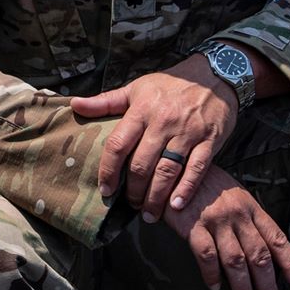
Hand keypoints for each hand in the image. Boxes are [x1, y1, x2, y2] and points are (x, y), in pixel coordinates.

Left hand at [70, 57, 238, 221]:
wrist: (214, 75)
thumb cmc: (170, 85)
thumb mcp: (136, 88)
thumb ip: (105, 102)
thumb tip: (75, 104)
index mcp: (141, 110)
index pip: (118, 145)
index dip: (108, 170)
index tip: (105, 189)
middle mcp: (163, 122)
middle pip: (142, 164)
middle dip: (133, 190)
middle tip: (130, 204)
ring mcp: (187, 132)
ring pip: (167, 171)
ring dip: (156, 197)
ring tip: (149, 213)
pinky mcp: (209, 140)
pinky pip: (196, 169)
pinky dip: (186, 190)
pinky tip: (176, 206)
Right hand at [162, 168, 289, 289]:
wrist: (175, 169)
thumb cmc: (207, 186)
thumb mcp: (235, 195)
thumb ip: (249, 220)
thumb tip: (263, 253)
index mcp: (252, 208)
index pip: (278, 239)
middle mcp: (238, 214)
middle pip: (259, 256)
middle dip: (268, 286)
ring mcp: (216, 220)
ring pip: (236, 261)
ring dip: (243, 289)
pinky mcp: (193, 225)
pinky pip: (206, 255)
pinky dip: (212, 274)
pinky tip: (215, 288)